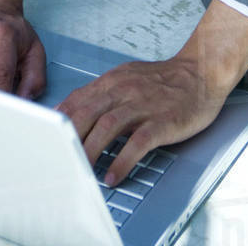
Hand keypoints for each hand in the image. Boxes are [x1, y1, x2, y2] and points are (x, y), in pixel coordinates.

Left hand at [58, 0, 247, 186]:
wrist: (201, 72)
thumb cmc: (165, 79)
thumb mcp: (129, 77)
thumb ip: (104, 92)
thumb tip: (76, 109)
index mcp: (114, 80)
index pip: (79, 98)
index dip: (60, 119)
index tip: (46, 136)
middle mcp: (125, 90)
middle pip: (88, 112)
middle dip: (69, 137)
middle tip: (59, 158)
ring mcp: (144, 104)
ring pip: (108, 126)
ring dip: (90, 150)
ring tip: (81, 170)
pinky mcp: (162, 121)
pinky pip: (138, 142)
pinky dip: (122, 160)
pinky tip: (113, 175)